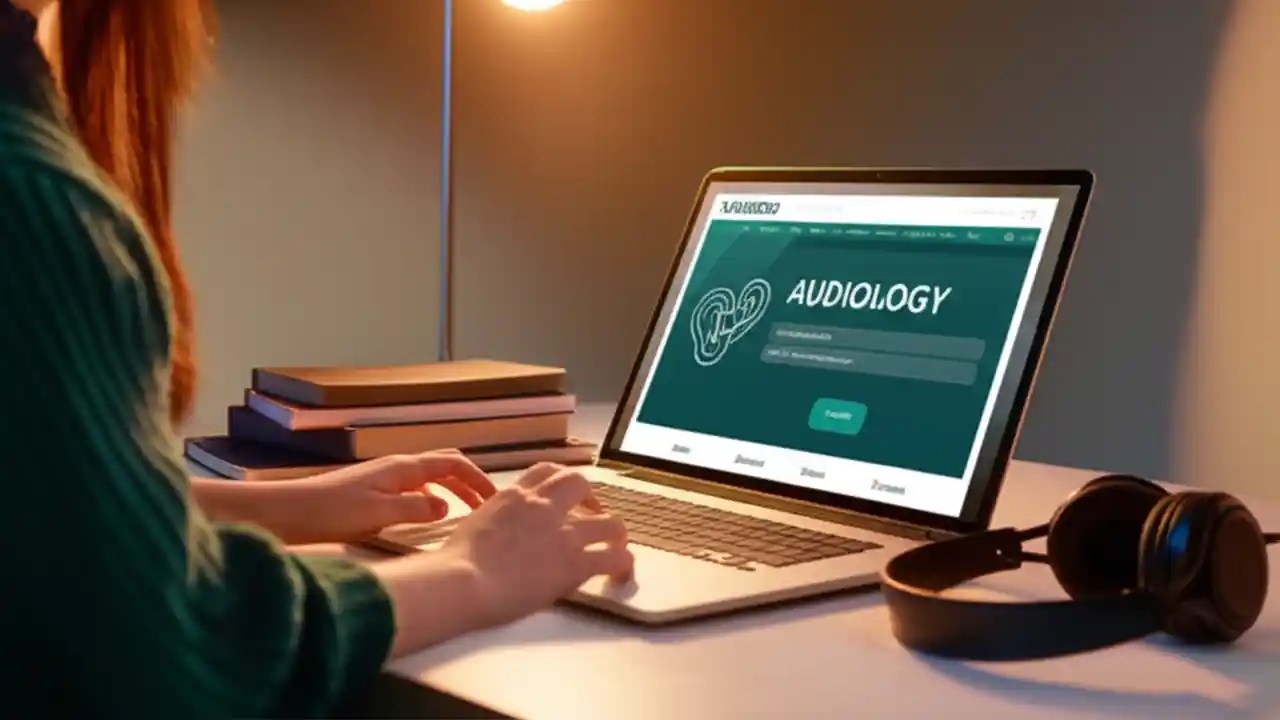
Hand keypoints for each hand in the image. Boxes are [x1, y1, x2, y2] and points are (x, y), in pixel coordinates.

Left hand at [194, 451, 496, 544]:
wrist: (286, 513)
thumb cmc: (328, 512)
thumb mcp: (377, 513)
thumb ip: (416, 507)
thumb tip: (447, 504)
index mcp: (402, 468)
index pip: (453, 463)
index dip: (479, 479)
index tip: (497, 500)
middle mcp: (395, 467)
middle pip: (444, 465)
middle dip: (470, 482)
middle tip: (489, 507)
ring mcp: (383, 478)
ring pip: (430, 477)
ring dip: (453, 489)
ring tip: (468, 512)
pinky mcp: (372, 492)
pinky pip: (415, 488)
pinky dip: (433, 497)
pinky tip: (430, 516)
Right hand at [439, 463, 632, 626]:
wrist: (463, 581)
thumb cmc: (456, 560)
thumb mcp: (476, 522)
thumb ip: (498, 518)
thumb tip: (504, 528)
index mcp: (516, 495)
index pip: (546, 472)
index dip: (560, 481)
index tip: (562, 495)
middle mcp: (544, 506)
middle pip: (580, 483)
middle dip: (590, 498)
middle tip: (591, 516)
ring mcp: (563, 533)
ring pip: (609, 522)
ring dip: (615, 533)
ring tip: (616, 546)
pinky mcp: (575, 563)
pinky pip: (613, 558)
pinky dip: (622, 564)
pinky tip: (621, 574)